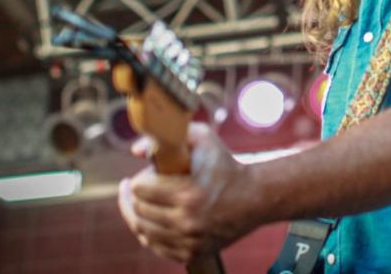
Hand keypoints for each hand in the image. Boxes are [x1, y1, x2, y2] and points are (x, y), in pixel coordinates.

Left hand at [118, 123, 253, 262]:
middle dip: (136, 196)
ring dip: (138, 214)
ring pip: (143, 230)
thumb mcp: (203, 138)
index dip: (140, 178)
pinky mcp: (192, 253)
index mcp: (188, 193)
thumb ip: (168, 136)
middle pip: (138, 210)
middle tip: (143, 186)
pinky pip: (155, 246)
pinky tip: (150, 219)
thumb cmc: (226, 165)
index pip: (140, 189)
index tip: (148, 174)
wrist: (255, 198)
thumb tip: (135, 152)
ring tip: (140, 202)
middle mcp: (187, 221)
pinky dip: (149, 233)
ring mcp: (189, 241)